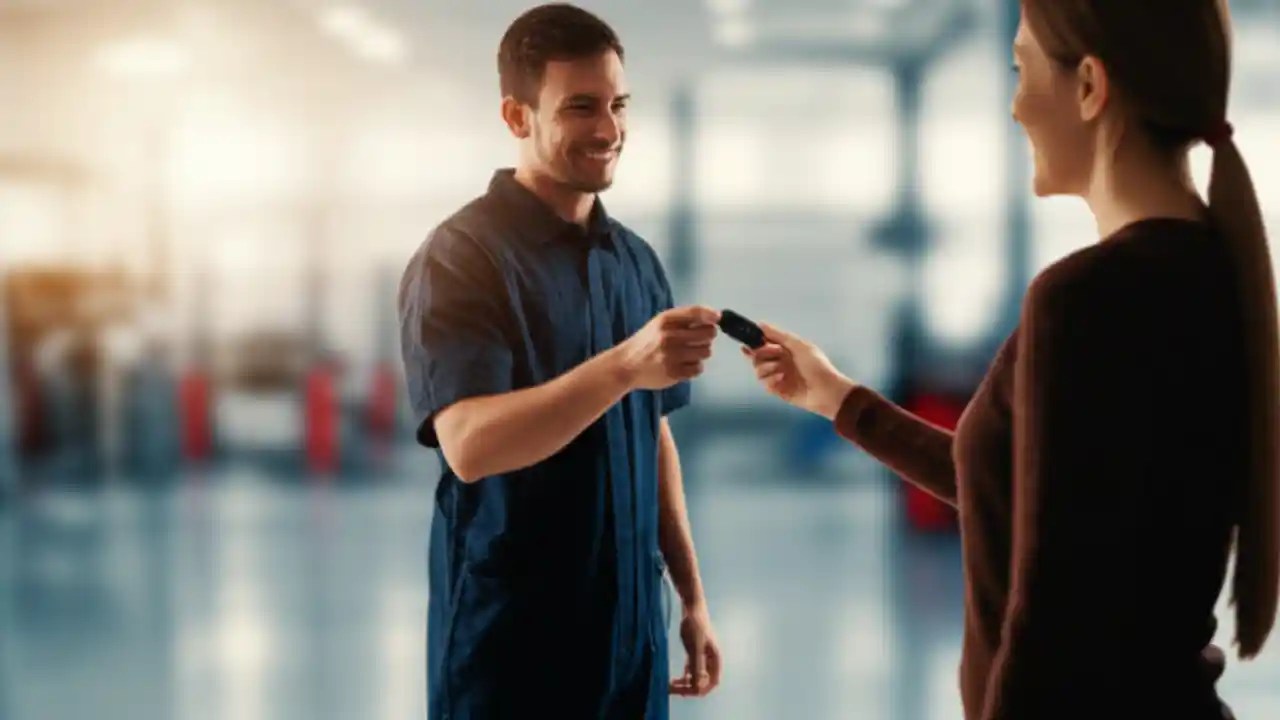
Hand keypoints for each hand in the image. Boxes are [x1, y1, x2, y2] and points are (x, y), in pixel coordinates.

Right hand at [615, 306, 719, 389]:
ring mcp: (672, 356)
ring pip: (706, 351)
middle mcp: (669, 336)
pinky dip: (694, 367)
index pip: (696, 313)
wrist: (626, 365)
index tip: (717, 318)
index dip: (711, 315)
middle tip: (698, 339)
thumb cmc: (647, 342)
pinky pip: (698, 368)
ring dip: (701, 352)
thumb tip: (715, 316)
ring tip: (688, 353)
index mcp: (665, 320)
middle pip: (708, 333)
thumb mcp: (660, 323)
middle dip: (707, 336)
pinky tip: (683, 365)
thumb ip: (684, 318)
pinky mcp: (674, 373)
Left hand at [669, 603, 720, 697]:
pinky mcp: (695, 651)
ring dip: (686, 682)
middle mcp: (711, 660)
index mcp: (715, 659)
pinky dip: (685, 674)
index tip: (685, 693)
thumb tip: (697, 687)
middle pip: (703, 681)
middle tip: (672, 689)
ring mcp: (703, 656)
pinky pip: (692, 668)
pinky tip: (676, 677)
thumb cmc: (695, 625)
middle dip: (690, 687)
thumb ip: (697, 666)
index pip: (712, 682)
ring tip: (671, 685)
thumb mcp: (695, 647)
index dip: (701, 690)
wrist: (692, 607)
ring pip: (697, 675)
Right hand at [742, 321, 856, 419]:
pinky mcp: (778, 390)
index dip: (754, 343)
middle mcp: (780, 362)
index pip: (764, 344)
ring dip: (767, 368)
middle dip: (761, 354)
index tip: (746, 343)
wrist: (825, 390)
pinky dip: (771, 380)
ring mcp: (778, 376)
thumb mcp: (798, 345)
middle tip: (774, 353)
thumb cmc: (816, 365)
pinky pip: (765, 383)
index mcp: (785, 349)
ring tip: (780, 370)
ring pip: (758, 370)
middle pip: (757, 356)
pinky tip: (782, 379)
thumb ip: (778, 335)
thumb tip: (761, 324)